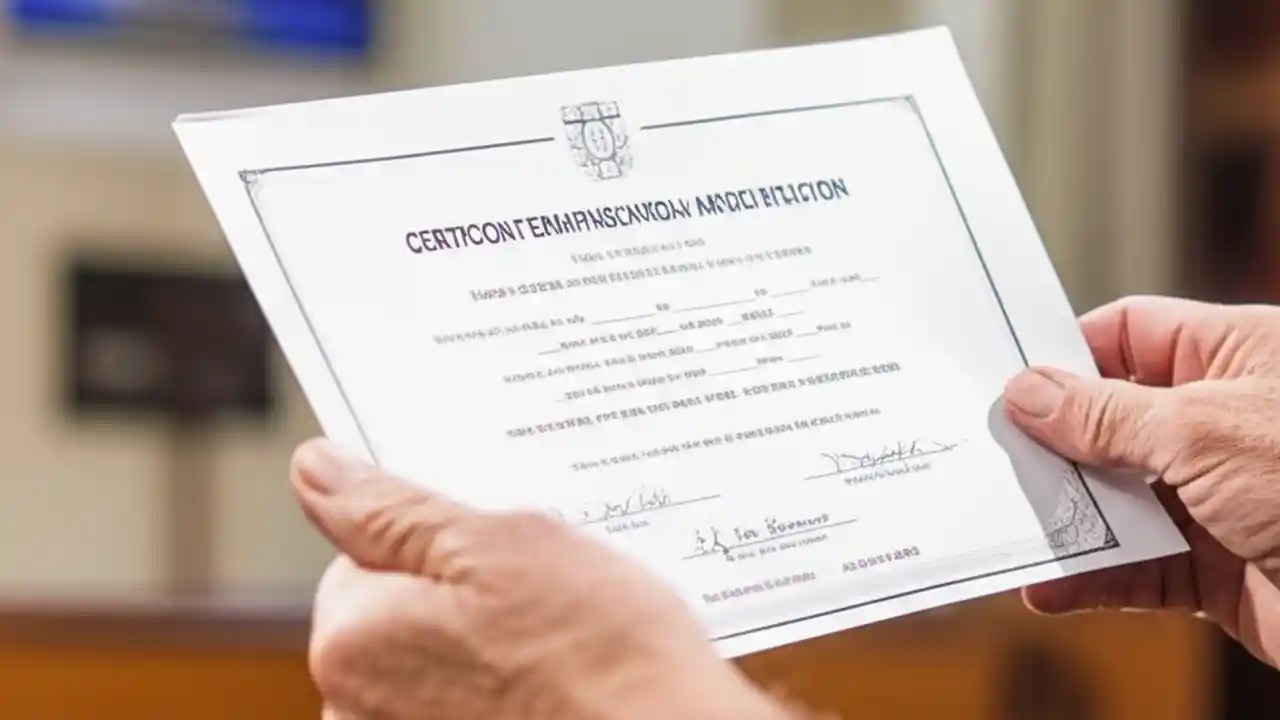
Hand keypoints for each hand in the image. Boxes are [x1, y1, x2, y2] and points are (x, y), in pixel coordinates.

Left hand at [290, 440, 793, 719]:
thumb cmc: (600, 658)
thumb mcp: (500, 545)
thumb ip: (390, 509)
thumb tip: (316, 468)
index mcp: (350, 641)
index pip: (366, 557)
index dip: (438, 542)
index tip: (496, 550)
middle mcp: (357, 712)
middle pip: (399, 619)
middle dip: (461, 601)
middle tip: (541, 600)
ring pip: (440, 669)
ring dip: (489, 654)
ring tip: (561, 650)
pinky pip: (470, 709)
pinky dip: (506, 698)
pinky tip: (560, 690)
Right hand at [1003, 295, 1279, 668]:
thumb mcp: (1201, 431)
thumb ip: (1105, 414)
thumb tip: (1029, 393)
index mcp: (1238, 357)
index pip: (1133, 333)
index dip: (1070, 352)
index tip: (1009, 378)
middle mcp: (1224, 422)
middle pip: (1112, 419)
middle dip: (1057, 442)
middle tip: (999, 454)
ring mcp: (1218, 497)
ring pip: (1117, 497)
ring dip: (1069, 514)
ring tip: (1018, 521)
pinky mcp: (1214, 567)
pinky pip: (1135, 566)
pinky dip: (1092, 576)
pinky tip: (1052, 583)